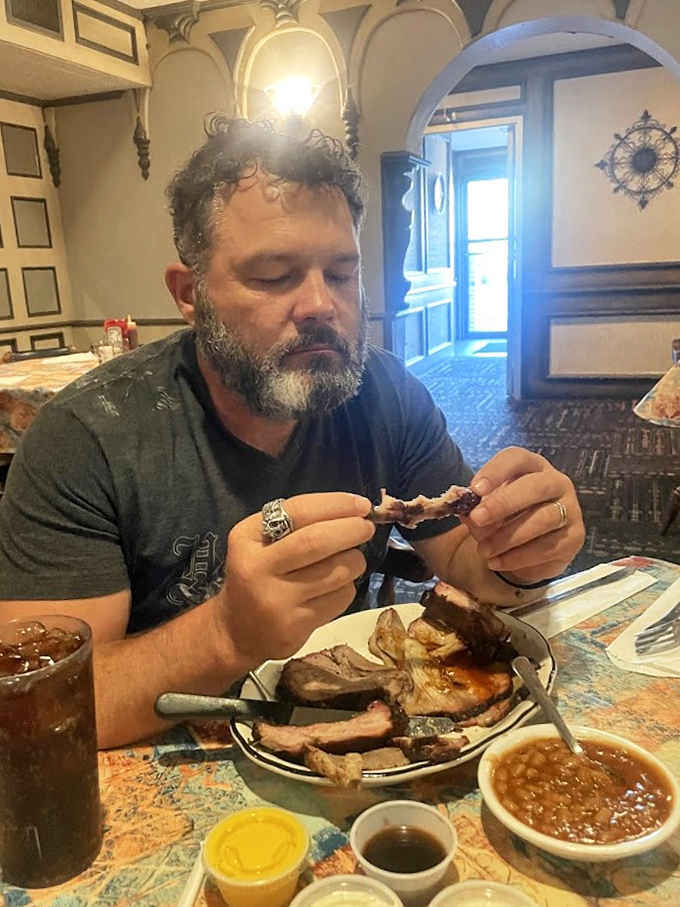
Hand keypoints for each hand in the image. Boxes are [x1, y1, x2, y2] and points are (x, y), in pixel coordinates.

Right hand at [217, 492, 373, 664]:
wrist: (237, 632)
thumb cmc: (257, 576)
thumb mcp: (260, 543)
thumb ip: (296, 524)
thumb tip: (352, 510)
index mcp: (247, 537)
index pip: (298, 511)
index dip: (336, 505)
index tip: (362, 505)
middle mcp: (258, 568)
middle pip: (317, 542)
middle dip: (351, 530)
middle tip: (367, 527)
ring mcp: (277, 600)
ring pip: (335, 572)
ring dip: (354, 561)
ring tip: (352, 559)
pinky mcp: (295, 626)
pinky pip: (339, 598)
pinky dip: (347, 587)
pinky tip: (336, 587)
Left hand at [462, 447, 584, 583]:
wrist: (526, 551)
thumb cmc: (505, 519)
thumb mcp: (486, 510)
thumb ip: (476, 507)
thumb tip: (464, 509)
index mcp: (532, 467)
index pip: (517, 459)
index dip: (496, 471)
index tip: (475, 489)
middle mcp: (556, 483)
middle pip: (535, 486)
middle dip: (504, 503)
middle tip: (477, 518)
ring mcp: (570, 509)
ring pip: (544, 518)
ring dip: (509, 536)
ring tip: (484, 550)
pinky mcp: (575, 537)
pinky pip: (549, 547)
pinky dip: (519, 557)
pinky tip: (498, 562)